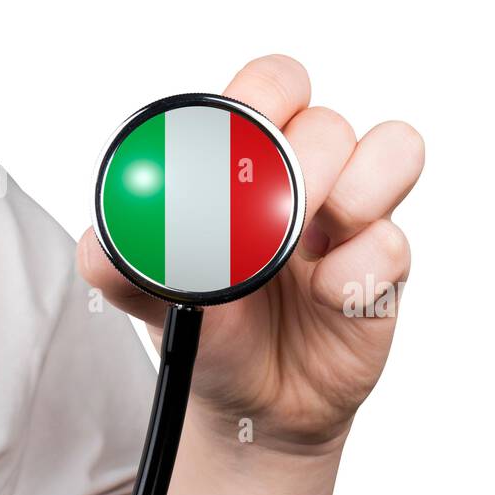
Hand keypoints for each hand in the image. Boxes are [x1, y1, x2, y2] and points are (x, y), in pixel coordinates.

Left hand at [78, 55, 422, 449]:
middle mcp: (312, 177)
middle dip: (299, 160)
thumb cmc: (210, 332)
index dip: (265, 97)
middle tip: (268, 216)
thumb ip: (119, 268)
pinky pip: (393, 241)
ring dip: (353, 193)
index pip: (276, 86)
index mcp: (252, 160)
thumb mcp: (152, 301)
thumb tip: (100, 245)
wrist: (255, 408)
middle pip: (328, 121)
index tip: (238, 142)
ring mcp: (357, 218)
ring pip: (394, 149)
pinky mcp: (387, 268)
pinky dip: (354, 272)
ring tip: (309, 250)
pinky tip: (325, 301)